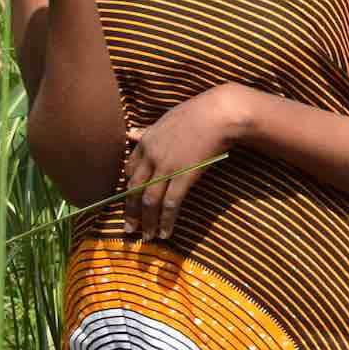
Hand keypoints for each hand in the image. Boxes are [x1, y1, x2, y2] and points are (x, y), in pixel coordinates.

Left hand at [122, 85, 248, 239]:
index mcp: (146, 142)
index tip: (129, 202)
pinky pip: (171, 203)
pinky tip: (166, 232)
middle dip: (131, 212)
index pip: (129, 171)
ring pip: (150, 201)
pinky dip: (167, 220)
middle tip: (129, 229)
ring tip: (147, 237)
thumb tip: (129, 134)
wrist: (220, 112)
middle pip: (134, 190)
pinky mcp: (184, 175)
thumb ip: (147, 131)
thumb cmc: (198, 112)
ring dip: (147, 222)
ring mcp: (167, 167)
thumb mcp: (167, 119)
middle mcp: (151, 156)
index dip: (128, 189)